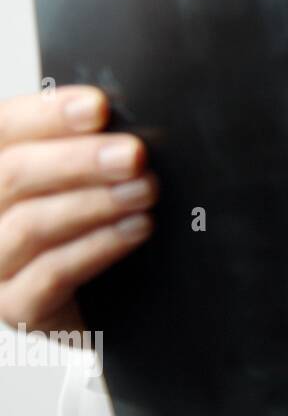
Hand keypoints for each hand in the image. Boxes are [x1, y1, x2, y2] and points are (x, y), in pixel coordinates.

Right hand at [0, 85, 155, 335]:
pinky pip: (51, 274)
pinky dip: (99, 246)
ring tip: (145, 190)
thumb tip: (115, 111)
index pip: (1, 128)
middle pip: (11, 175)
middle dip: (78, 160)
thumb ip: (85, 145)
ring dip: (95, 202)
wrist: (108, 302)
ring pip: (30, 224)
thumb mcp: (81, 178)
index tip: (97, 107)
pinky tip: (137, 229)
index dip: (45, 115)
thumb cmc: (91, 226)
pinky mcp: (17, 308)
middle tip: (133, 155)